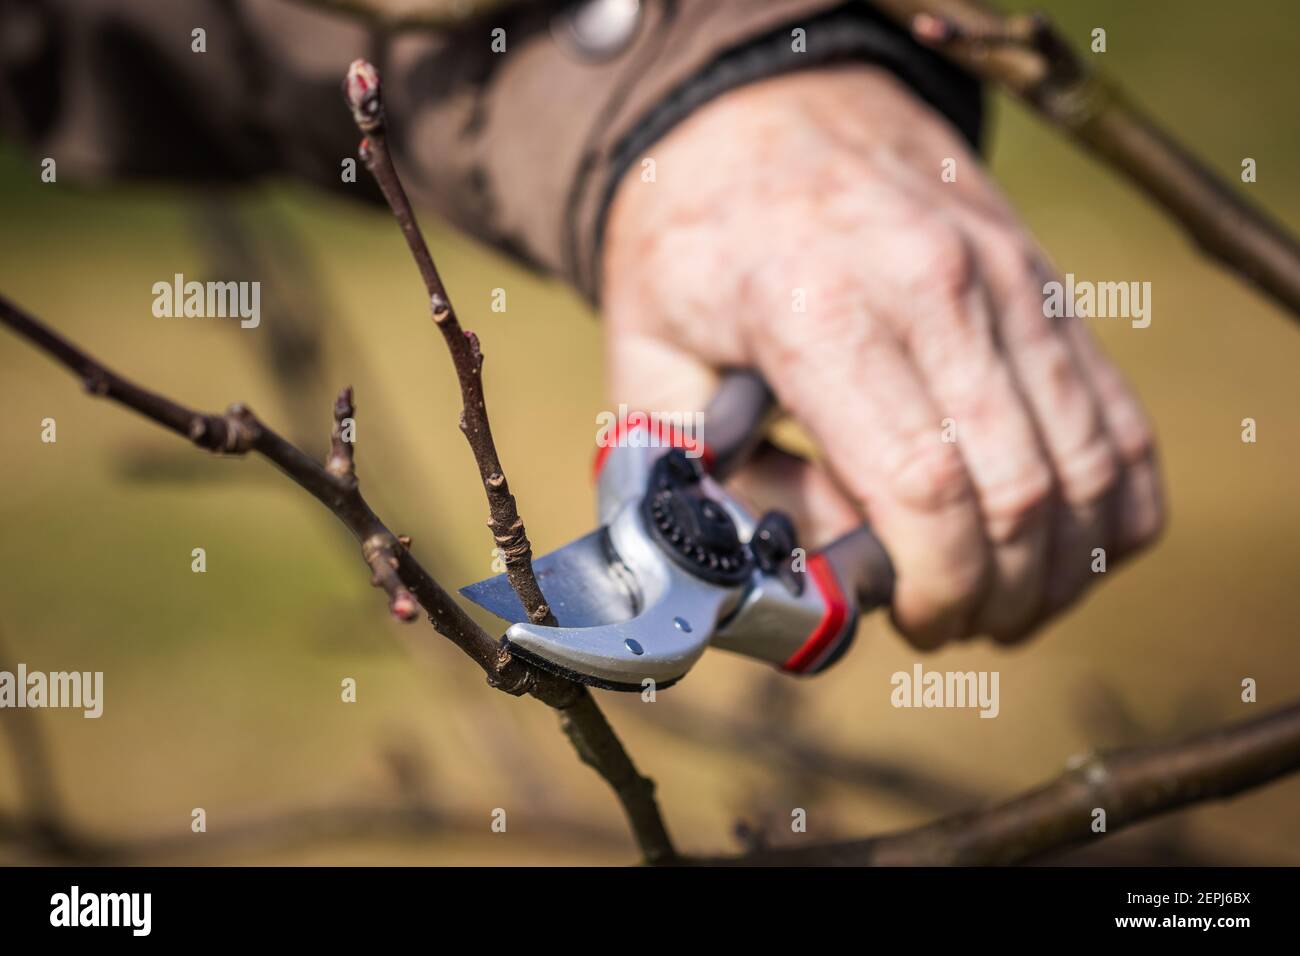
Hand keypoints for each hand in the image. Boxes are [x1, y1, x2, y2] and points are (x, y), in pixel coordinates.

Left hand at [601, 65, 1163, 648]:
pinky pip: (1119, 415)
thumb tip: (786, 579)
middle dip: (997, 592)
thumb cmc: (698, 242)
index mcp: (820, 310)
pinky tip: (1064, 544)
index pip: (924, 486)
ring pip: (1089, 461)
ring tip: (1003, 600)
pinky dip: (1112, 500)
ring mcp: (1012, 278)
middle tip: (951, 621)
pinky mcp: (1048, 285)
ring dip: (1059, 563)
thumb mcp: (646, 361)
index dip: (936, 585)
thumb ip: (700, 484)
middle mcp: (938, 286)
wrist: (770, 112)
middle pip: (1021, 489)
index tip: (917, 622)